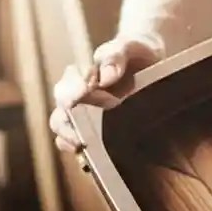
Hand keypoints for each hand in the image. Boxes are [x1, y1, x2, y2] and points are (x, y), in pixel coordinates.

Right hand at [49, 34, 163, 152]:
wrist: (152, 59)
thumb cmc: (135, 51)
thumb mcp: (128, 47)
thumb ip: (115, 56)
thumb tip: (105, 78)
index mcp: (81, 78)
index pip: (67, 90)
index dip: (73, 96)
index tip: (85, 97)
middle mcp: (79, 100)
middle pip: (60, 116)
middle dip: (66, 127)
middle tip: (80, 136)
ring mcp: (89, 117)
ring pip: (67, 134)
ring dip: (70, 143)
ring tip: (83, 151)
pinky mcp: (103, 131)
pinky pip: (87, 147)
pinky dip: (86, 156)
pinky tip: (93, 164)